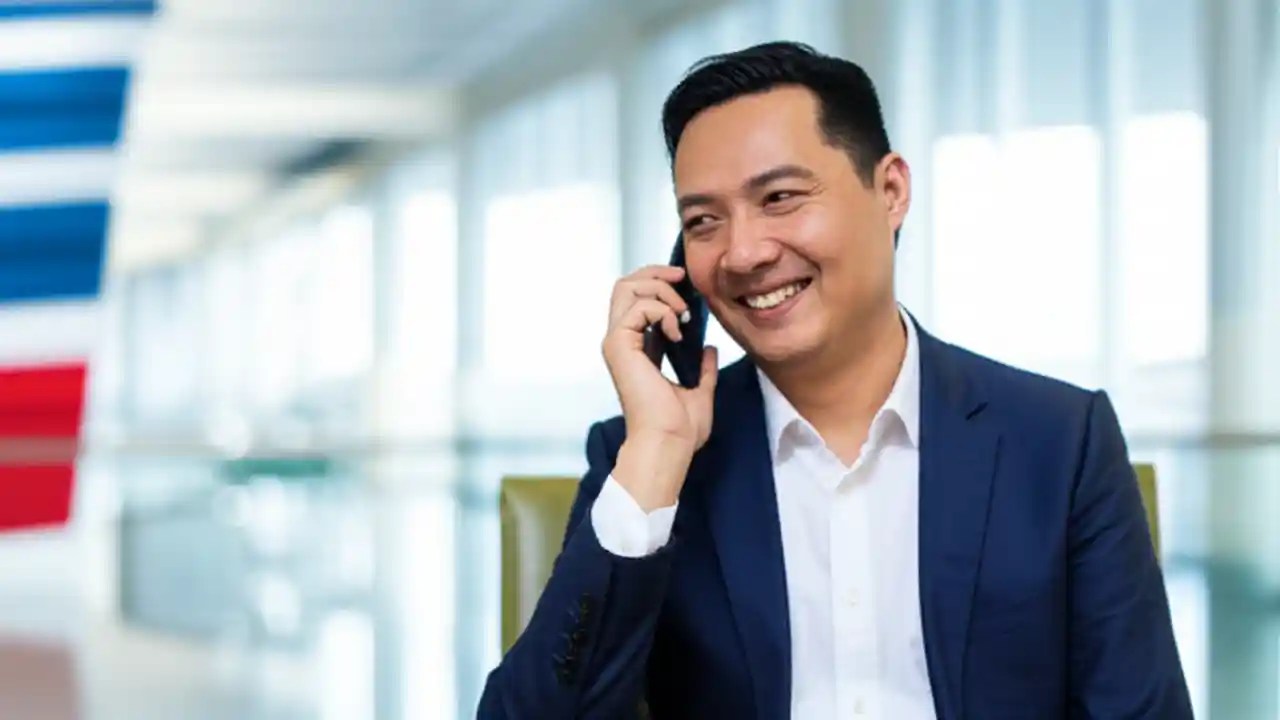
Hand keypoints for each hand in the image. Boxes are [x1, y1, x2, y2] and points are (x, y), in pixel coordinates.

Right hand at [602, 265, 717, 509]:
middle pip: (625, 284)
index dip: (659, 282)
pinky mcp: (618, 345)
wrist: (670, 443)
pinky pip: (638, 307)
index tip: (686, 285)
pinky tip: (678, 331)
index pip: (637, 299)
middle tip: (682, 279)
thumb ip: (703, 369)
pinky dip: (663, 310)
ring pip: (626, 287)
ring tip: (683, 313)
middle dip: (655, 273)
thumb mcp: (699, 391)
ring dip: (661, 290)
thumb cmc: (681, 429)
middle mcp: (622, 342)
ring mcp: (617, 342)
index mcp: (638, 350)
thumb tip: (709, 349)